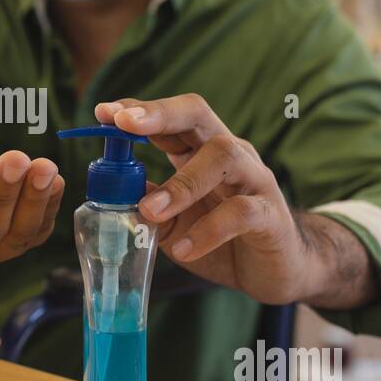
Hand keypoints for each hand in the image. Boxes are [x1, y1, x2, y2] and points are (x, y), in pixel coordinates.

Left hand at [96, 95, 371, 306]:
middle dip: (160, 114)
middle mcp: (230, 154)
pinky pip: (241, 212)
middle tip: (123, 124)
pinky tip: (183, 250)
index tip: (103, 112)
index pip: (170, 117)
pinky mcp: (272, 215)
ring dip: (181, 183)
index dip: (138, 110)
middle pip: (198, 115)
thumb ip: (148, 205)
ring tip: (150, 212)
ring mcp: (254, 179)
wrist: (276, 270)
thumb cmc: (221, 239)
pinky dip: (208, 230)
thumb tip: (111, 193)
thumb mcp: (174, 224)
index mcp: (201, 150)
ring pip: (223, 157)